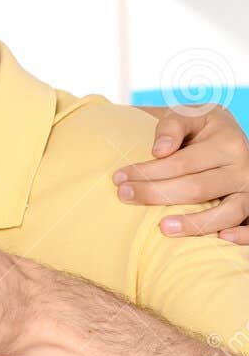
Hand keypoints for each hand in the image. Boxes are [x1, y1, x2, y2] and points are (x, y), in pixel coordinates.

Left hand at [117, 104, 248, 243]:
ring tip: (163, 228)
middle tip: (124, 197)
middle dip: (156, 194)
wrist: (223, 136)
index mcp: (228, 143)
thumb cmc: (199, 128)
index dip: (149, 172)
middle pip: (198, 188)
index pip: (182, 163)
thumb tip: (160, 150)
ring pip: (228, 212)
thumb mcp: (186, 116)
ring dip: (195, 224)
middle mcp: (244, 168)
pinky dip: (243, 236)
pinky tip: (221, 240)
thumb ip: (172, 127)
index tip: (119, 178)